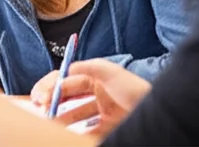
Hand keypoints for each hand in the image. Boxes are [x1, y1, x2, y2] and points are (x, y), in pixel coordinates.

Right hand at [30, 59, 151, 136]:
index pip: (67, 80)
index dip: (52, 86)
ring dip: (60, 118)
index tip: (42, 96)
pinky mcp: (107, 128)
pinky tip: (67, 132)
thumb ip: (89, 67)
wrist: (157, 115)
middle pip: (68, 97)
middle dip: (52, 101)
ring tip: (51, 123)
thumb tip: (68, 68)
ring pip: (74, 115)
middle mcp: (97, 94)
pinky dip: (75, 132)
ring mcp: (101, 111)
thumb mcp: (111, 72)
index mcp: (96, 79)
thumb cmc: (136, 90)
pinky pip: (86, 131)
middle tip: (41, 109)